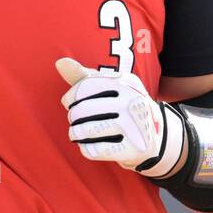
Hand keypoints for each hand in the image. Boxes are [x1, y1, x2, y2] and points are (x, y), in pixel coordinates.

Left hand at [54, 58, 185, 178]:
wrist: (153, 136)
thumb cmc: (120, 106)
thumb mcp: (107, 87)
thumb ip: (82, 76)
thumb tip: (60, 62)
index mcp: (126, 82)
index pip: (84, 86)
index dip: (70, 97)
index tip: (70, 104)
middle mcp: (132, 102)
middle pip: (82, 110)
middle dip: (73, 117)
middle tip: (75, 120)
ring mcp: (134, 126)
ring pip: (85, 130)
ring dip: (75, 133)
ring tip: (75, 133)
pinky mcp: (131, 149)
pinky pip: (93, 150)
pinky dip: (85, 148)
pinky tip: (88, 145)